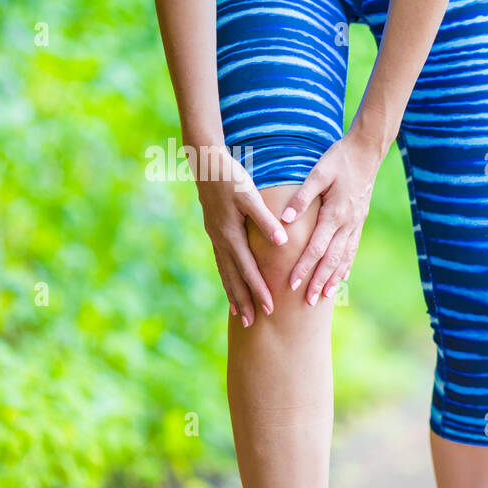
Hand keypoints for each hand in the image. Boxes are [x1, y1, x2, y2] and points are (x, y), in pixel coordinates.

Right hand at [193, 143, 286, 326]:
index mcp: (230, 234)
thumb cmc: (231, 177)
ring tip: (239, 315)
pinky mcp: (215, 232)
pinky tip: (231, 287)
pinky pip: (222, 262)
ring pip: (225, 273)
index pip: (248, 269)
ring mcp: (215, 237)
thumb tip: (282, 241)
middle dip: (243, 301)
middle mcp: (220, 240)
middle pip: (233, 278)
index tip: (270, 309)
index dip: (259, 290)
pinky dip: (227, 278)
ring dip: (233, 294)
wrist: (205, 163)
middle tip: (252, 324)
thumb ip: (266, 219)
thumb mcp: (250, 195)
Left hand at [281, 134, 379, 305]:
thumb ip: (301, 198)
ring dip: (334, 278)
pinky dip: (346, 264)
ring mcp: (356, 223)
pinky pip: (352, 248)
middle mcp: (347, 223)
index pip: (317, 247)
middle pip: (332, 259)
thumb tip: (285, 221)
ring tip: (325, 297)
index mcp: (335, 213)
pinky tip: (342, 276)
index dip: (304, 267)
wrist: (367, 151)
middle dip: (319, 281)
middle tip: (308, 301)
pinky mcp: (359, 220)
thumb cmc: (339, 159)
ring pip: (344, 257)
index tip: (292, 284)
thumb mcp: (318, 173)